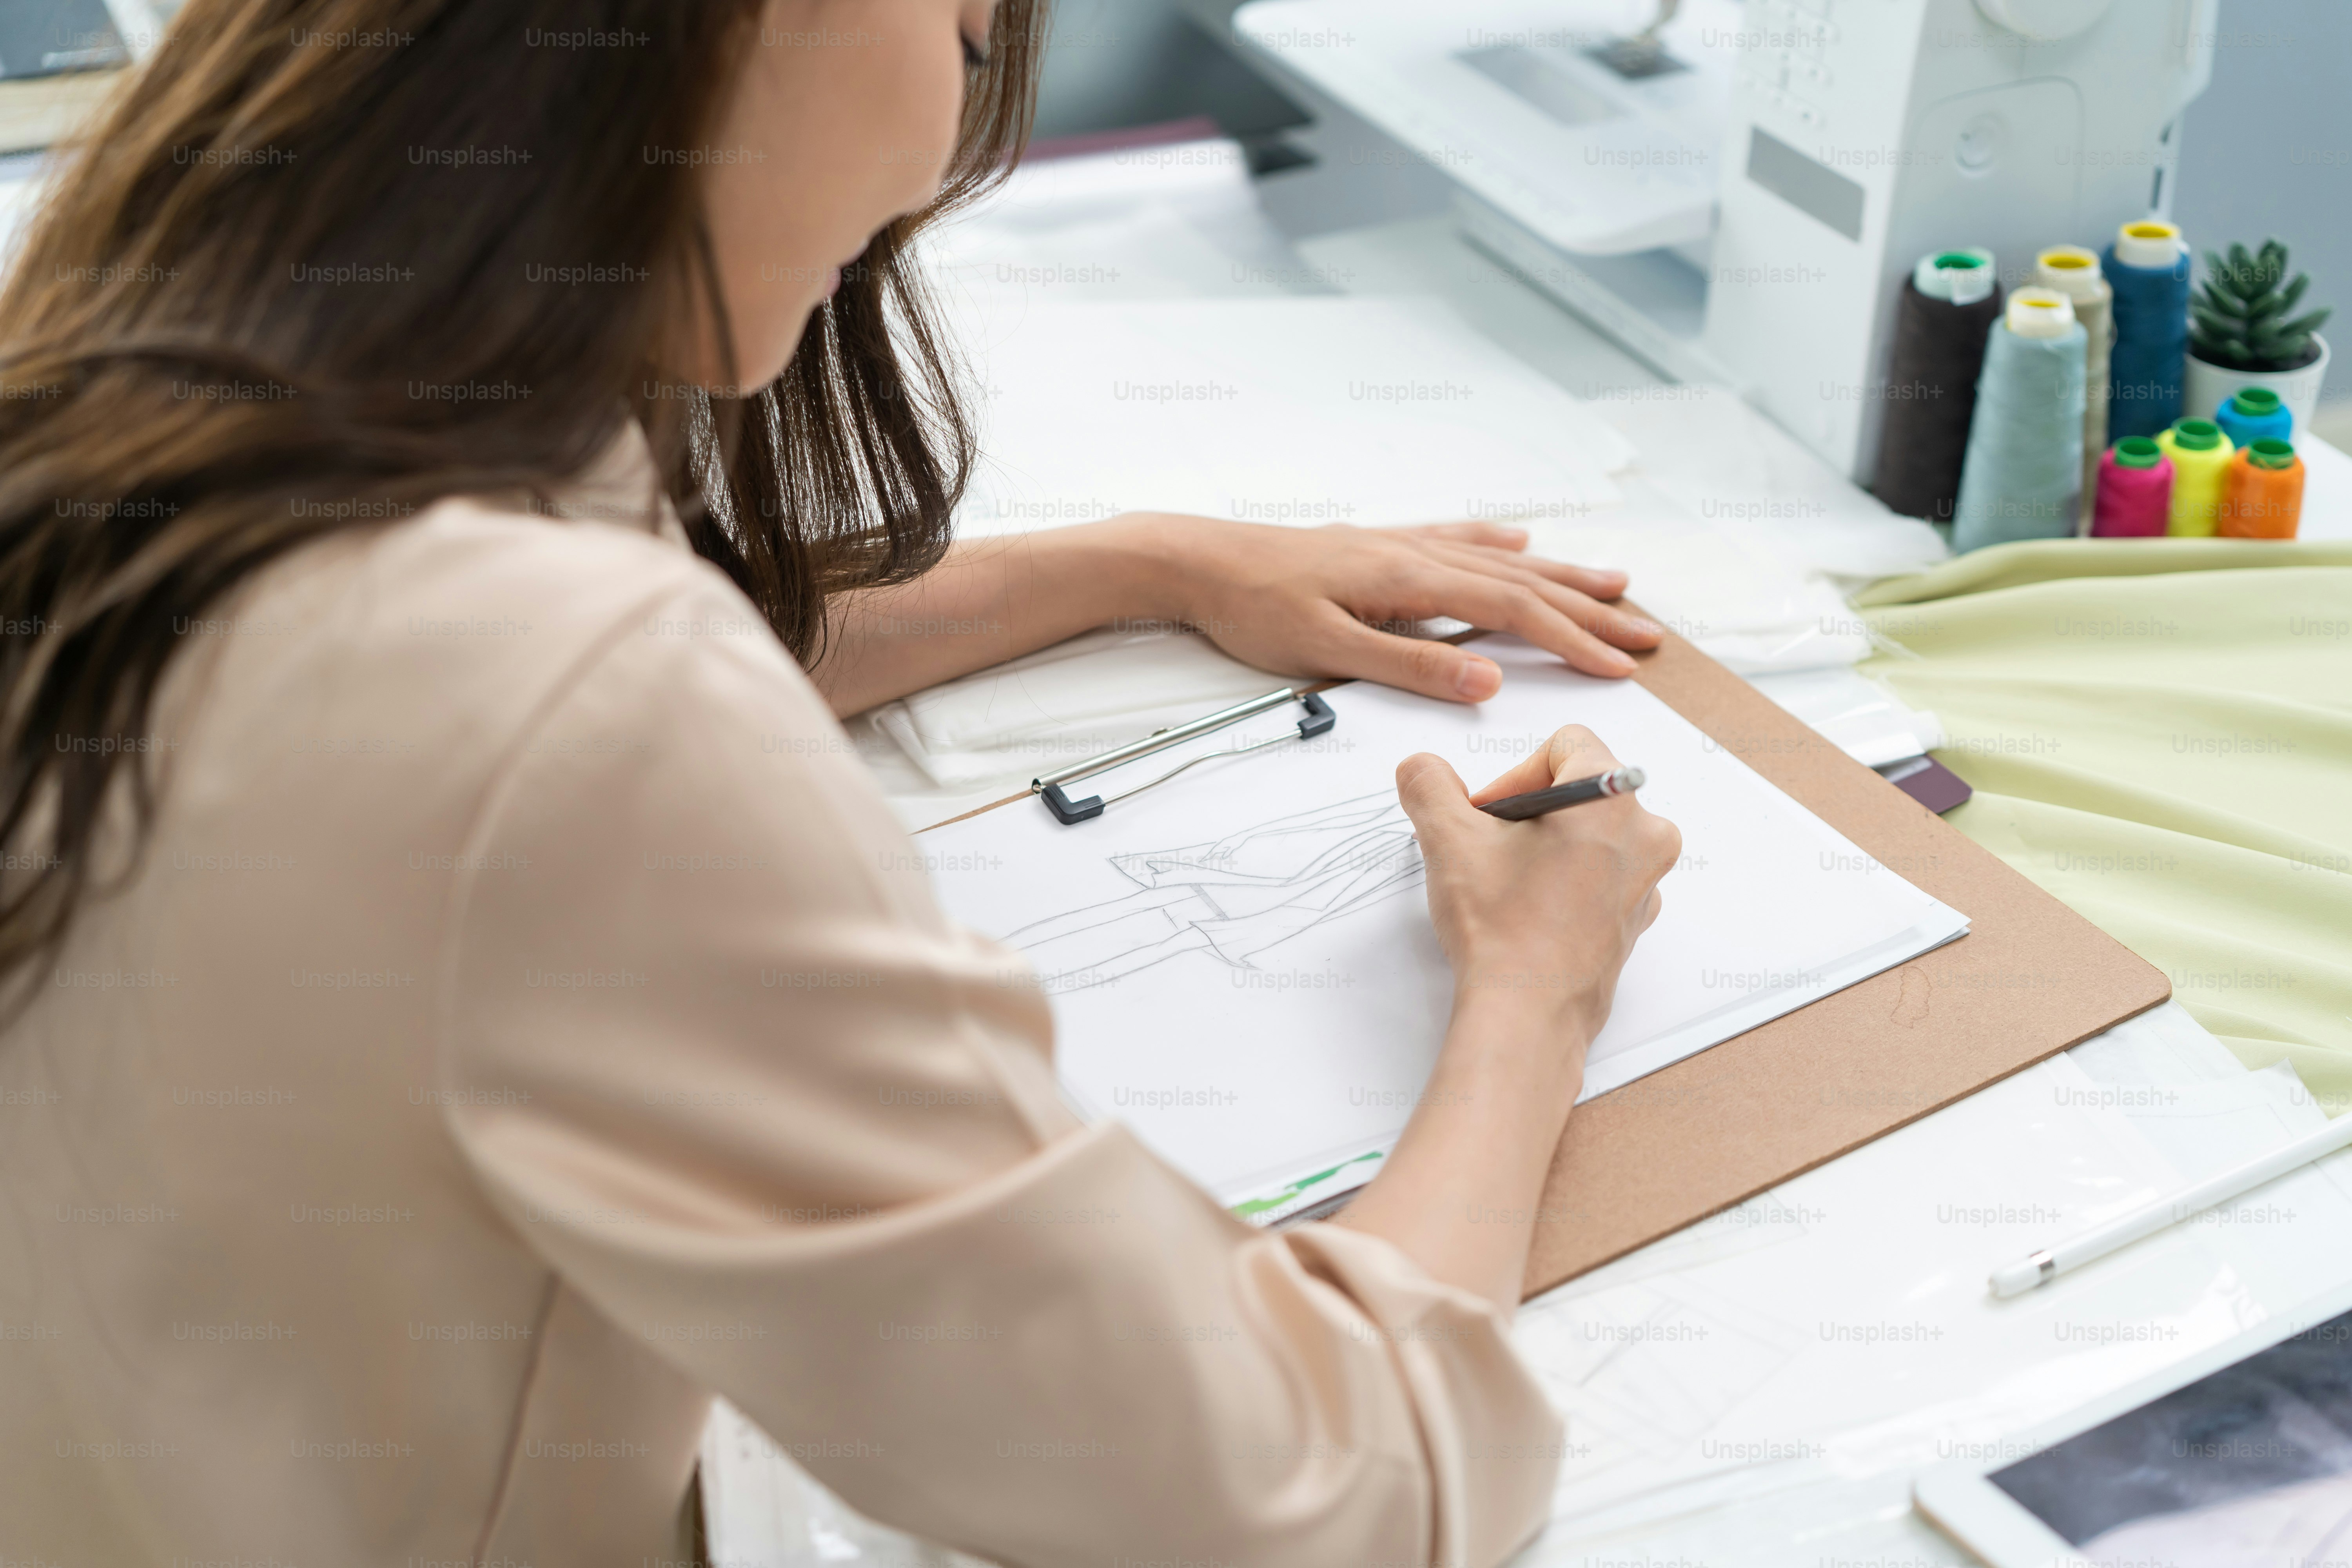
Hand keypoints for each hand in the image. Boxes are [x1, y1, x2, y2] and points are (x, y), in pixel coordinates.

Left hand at [1126, 515, 1664, 700]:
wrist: (1197, 560)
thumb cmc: (1252, 606)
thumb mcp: (1327, 649)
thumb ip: (1410, 665)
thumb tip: (1487, 679)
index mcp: (1411, 579)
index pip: (1514, 614)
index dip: (1574, 641)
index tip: (1622, 665)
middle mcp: (1416, 553)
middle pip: (1525, 583)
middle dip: (1591, 611)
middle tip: (1647, 635)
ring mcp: (1401, 545)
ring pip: (1502, 560)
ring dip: (1563, 576)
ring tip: (1615, 584)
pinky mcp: (1380, 546)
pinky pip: (1458, 540)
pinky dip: (1499, 544)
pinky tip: (1521, 543)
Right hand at [1396, 725, 1680, 1049]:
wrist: (1526, 1013)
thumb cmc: (1501, 927)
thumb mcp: (1447, 838)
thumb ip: (1428, 784)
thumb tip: (1422, 769)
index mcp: (1612, 798)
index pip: (1566, 745)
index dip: (1514, 773)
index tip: (1487, 815)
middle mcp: (1645, 834)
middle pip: (1580, 790)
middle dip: (1529, 812)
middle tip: (1489, 848)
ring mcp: (1646, 881)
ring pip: (1591, 834)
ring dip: (1547, 846)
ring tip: (1507, 883)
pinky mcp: (1635, 919)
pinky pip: (1600, 876)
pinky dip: (1565, 882)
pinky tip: (1529, 911)